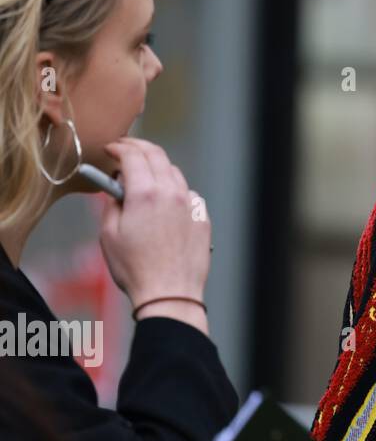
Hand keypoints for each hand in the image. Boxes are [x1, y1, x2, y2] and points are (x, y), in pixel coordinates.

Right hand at [98, 138, 210, 330]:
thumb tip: (116, 189)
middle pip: (157, 156)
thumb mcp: (109, 234)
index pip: (133, 155)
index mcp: (145, 193)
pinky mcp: (202, 217)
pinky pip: (187, 194)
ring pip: (174, 173)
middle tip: (126, 149)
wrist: (170, 292)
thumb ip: (112, 203)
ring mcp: (191, 204)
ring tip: (143, 177)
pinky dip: (174, 191)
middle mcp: (171, 192)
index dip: (119, 147)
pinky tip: (164, 203)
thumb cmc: (135, 268)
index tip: (111, 149)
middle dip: (138, 148)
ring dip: (157, 169)